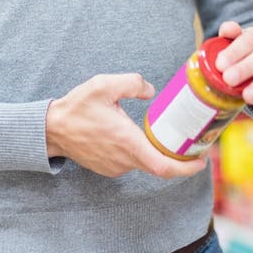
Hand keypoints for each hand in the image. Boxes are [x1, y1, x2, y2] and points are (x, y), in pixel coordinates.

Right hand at [46, 72, 207, 178]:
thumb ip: (132, 83)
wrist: (51, 129)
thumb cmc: (77, 108)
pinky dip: (140, 152)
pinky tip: (140, 137)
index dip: (186, 168)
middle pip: (159, 166)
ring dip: (155, 152)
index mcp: (128, 142)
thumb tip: (150, 90)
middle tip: (191, 144)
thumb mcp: (104, 85)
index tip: (201, 162)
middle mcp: (124, 160)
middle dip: (177, 158)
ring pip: (144, 162)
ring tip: (164, 135)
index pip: (164, 167)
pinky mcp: (107, 168)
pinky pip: (131, 162)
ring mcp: (115, 167)